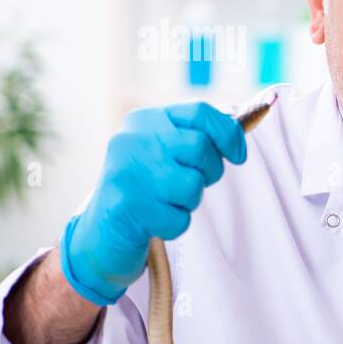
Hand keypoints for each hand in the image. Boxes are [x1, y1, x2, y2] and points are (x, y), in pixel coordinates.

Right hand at [60, 102, 246, 305]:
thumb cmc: (146, 188)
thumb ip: (197, 137)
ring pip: (192, 185)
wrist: (102, 230)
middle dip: (209, 172)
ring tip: (166, 202)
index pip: (200, 112)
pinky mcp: (125, 205)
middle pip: (200, 147)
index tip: (238, 155)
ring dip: (189, 202)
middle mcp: (131, 139)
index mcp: (145, 120)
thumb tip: (240, 129)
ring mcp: (125, 171)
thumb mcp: (165, 152)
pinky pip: (179, 218)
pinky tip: (154, 221)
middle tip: (190, 184)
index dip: (228, 134)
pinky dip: (175, 224)